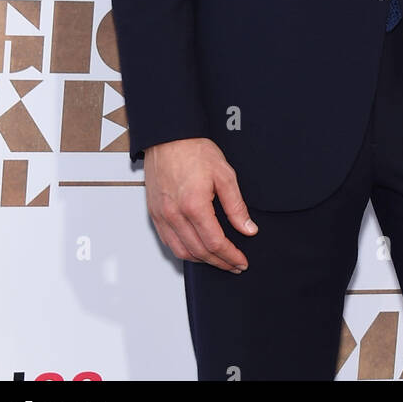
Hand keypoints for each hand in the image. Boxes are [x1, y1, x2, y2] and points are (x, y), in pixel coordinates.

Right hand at [144, 137, 257, 272]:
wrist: (168, 137)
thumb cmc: (194, 150)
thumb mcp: (224, 174)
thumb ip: (236, 206)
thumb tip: (248, 229)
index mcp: (194, 205)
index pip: (215, 243)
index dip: (231, 256)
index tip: (241, 261)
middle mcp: (174, 215)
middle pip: (199, 252)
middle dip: (219, 262)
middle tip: (234, 264)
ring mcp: (162, 216)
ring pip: (181, 252)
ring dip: (201, 260)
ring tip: (218, 260)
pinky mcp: (154, 214)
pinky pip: (168, 242)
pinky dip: (184, 251)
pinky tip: (196, 250)